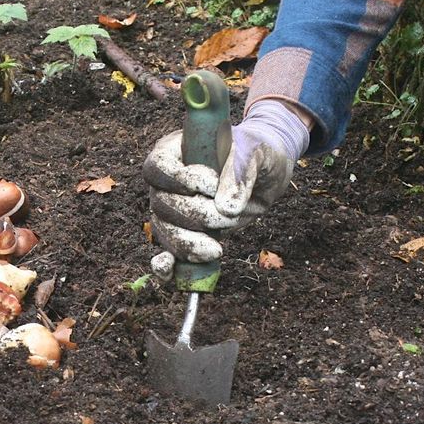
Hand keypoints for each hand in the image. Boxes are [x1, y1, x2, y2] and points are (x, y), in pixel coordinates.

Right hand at [143, 100, 309, 269]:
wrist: (266, 175)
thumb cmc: (256, 153)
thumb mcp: (254, 153)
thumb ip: (239, 172)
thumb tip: (226, 209)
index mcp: (174, 152)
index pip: (157, 167)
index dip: (179, 180)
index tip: (211, 185)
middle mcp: (166, 182)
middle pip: (162, 204)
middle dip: (196, 216)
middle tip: (228, 217)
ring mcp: (172, 210)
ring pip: (165, 231)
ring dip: (188, 244)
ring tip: (217, 249)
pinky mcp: (185, 234)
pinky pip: (168, 252)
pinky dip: (166, 266)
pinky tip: (168, 271)